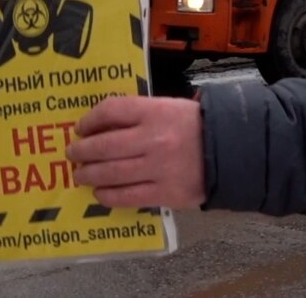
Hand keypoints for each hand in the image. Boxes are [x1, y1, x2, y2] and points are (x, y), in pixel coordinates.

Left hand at [66, 95, 204, 208]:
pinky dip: (107, 195)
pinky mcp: (165, 193)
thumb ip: (139, 114)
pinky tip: (100, 192)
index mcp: (157, 111)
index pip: (111, 110)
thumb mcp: (169, 108)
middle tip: (73, 154)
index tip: (80, 128)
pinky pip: (126, 197)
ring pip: (110, 173)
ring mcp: (159, 168)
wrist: (232, 151)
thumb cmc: (196, 127)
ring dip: (88, 175)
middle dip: (81, 151)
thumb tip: (100, 127)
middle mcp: (155, 139)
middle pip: (104, 145)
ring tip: (81, 175)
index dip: (89, 120)